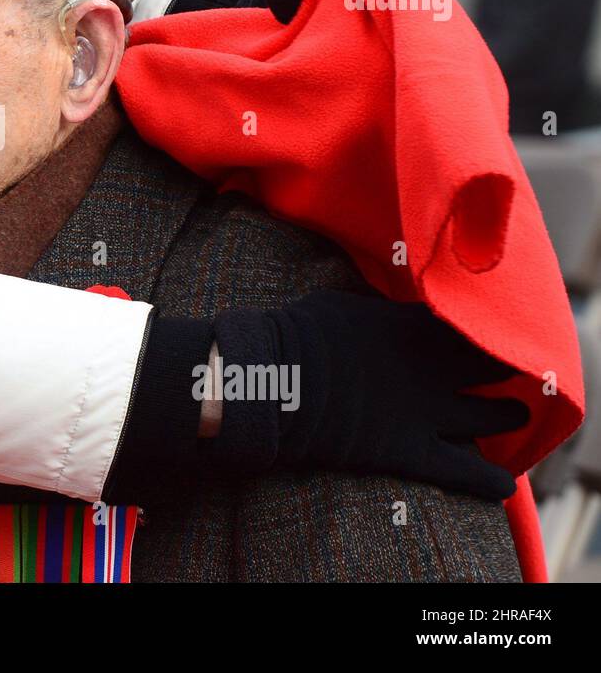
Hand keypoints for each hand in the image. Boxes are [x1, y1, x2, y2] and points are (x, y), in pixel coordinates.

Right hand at [206, 289, 525, 499]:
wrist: (277, 377)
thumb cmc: (297, 333)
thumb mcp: (340, 303)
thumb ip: (375, 309)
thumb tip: (381, 307)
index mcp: (416, 324)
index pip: (470, 323)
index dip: (483, 328)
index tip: (486, 330)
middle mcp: (435, 365)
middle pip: (494, 365)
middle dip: (505, 368)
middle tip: (507, 371)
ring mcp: (429, 410)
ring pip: (495, 416)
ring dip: (507, 416)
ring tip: (512, 417)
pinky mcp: (413, 451)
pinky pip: (466, 472)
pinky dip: (489, 481)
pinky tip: (502, 486)